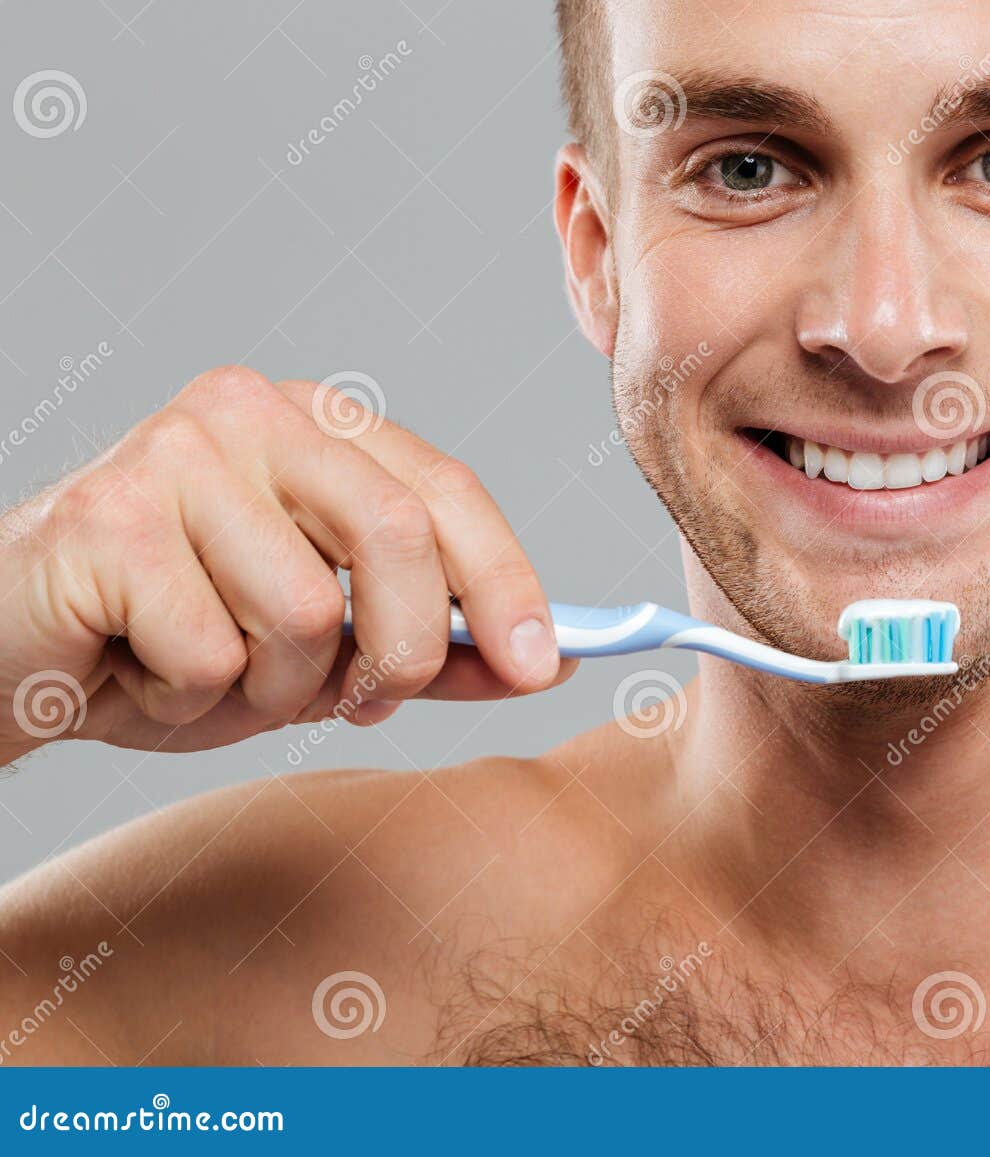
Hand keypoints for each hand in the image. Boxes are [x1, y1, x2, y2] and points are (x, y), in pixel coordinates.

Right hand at [0, 366, 574, 761]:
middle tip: (358, 704)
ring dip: (270, 688)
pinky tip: (137, 668)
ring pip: (305, 614)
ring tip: (205, 670)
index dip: (507, 582)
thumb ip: (431, 648)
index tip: (540, 664)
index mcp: (317, 427)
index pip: (447, 491)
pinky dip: (186, 697)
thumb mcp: (324, 653)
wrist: (13, 658)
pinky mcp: (106, 515)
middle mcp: (254, 413)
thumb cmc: (170, 642)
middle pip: (398, 537)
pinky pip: (211, 652)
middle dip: (399, 653)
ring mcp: (175, 452)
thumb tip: (546, 662)